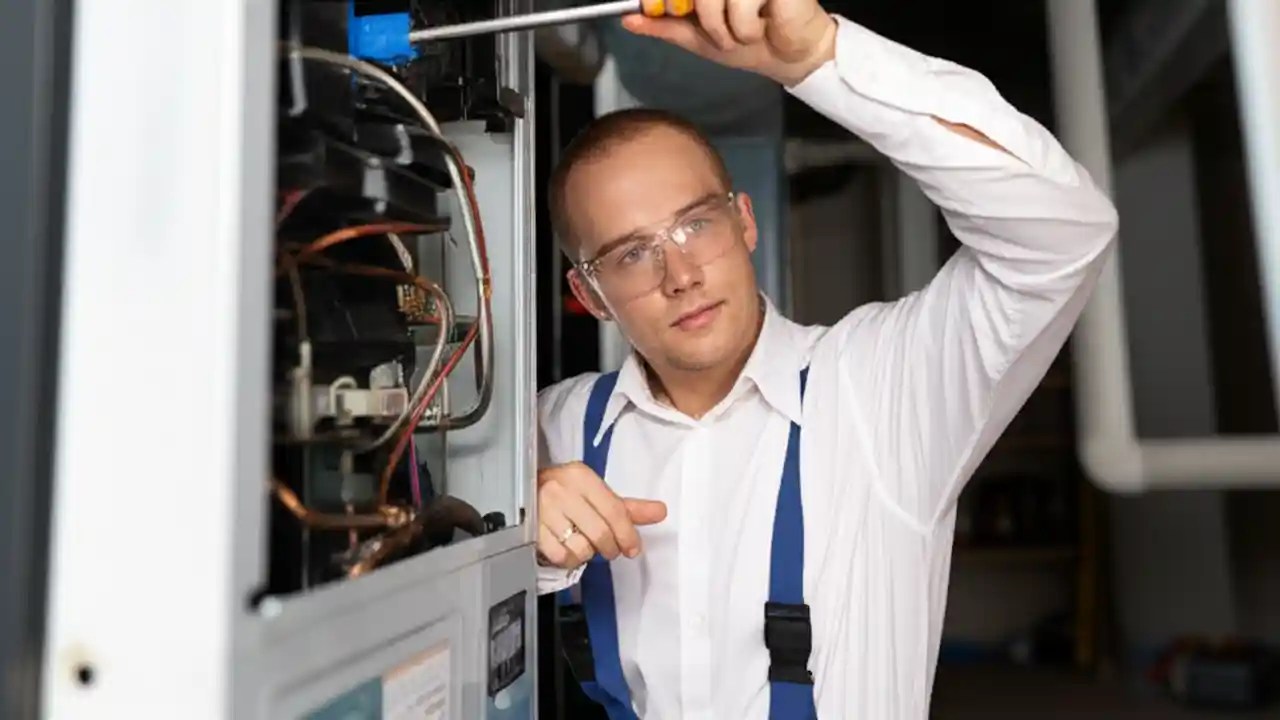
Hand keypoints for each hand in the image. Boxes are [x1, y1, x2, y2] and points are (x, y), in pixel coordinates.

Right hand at [536, 462, 667, 568]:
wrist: (525, 490)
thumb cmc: (566, 493)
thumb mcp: (597, 494)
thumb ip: (628, 507)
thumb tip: (660, 511)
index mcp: (581, 476)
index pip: (614, 510)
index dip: (627, 534)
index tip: (633, 548)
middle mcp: (561, 490)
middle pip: (599, 532)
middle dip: (610, 548)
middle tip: (611, 550)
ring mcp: (543, 511)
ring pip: (580, 547)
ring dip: (588, 553)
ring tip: (585, 544)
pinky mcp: (532, 530)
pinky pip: (561, 556)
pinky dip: (570, 559)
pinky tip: (569, 549)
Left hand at [629, 0, 836, 85]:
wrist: (788, 55)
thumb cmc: (747, 41)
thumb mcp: (698, 37)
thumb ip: (665, 27)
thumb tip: (628, 19)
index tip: (659, 9)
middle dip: (702, 18)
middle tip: (719, 34)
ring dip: (724, 28)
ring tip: (743, 33)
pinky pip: (742, 4)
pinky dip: (747, 27)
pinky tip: (764, 25)